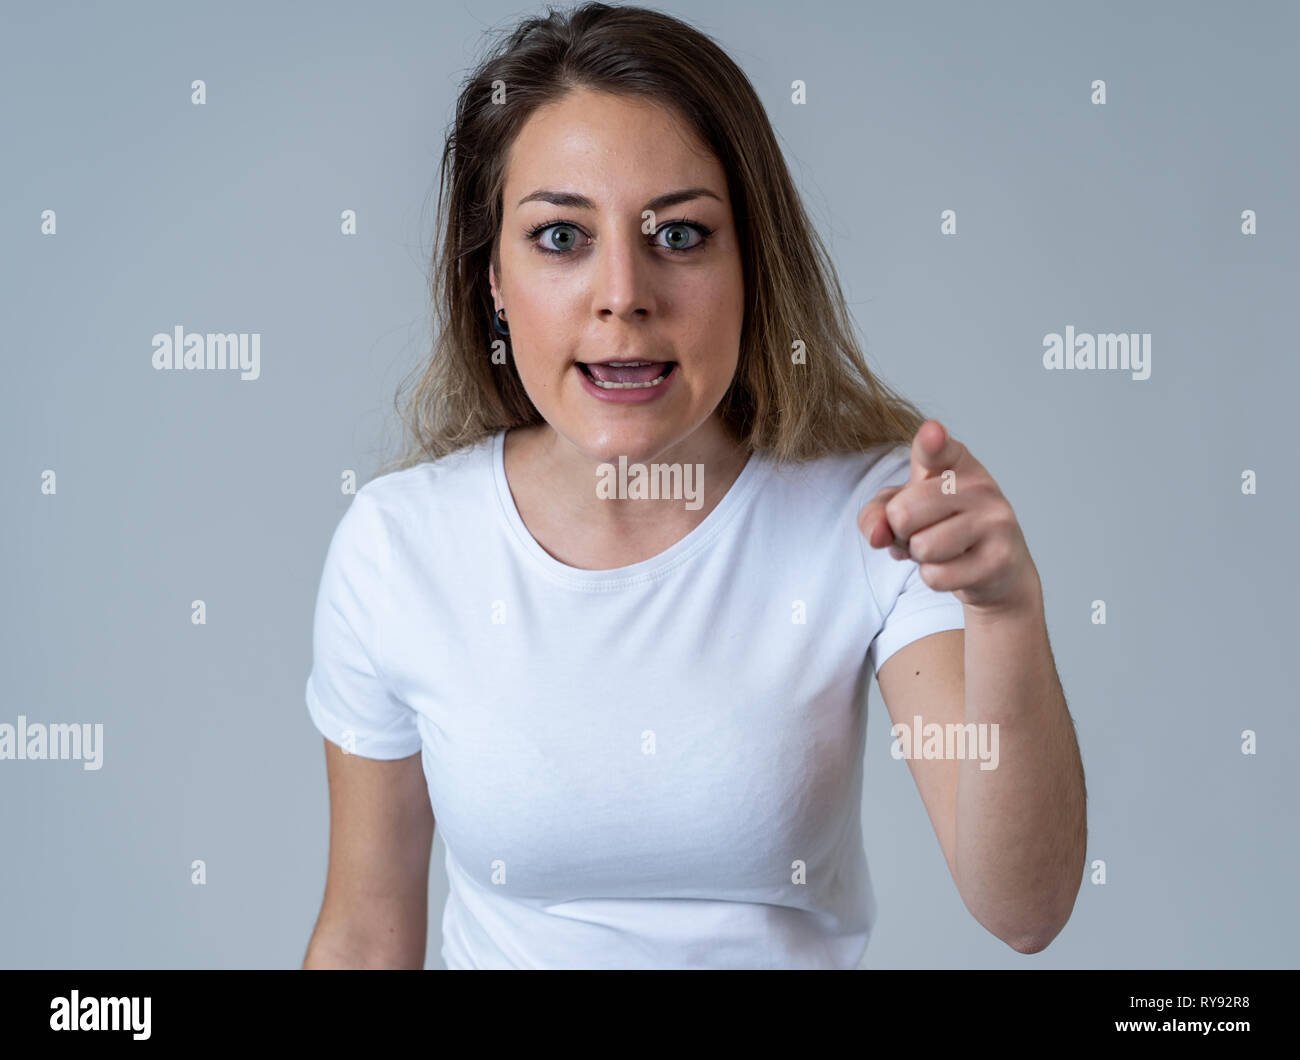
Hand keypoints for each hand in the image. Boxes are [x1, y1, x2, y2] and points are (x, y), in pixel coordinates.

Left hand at [857, 420, 1038, 614]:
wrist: (996, 569)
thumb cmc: (943, 527)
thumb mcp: (902, 511)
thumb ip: (876, 514)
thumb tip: (877, 535)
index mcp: (954, 461)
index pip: (936, 449)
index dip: (931, 442)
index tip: (932, 433)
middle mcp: (979, 485)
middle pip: (903, 513)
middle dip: (901, 532)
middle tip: (923, 530)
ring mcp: (995, 521)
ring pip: (922, 547)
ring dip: (921, 557)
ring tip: (941, 548)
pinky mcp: (1000, 559)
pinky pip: (937, 576)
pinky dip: (935, 577)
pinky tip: (956, 566)